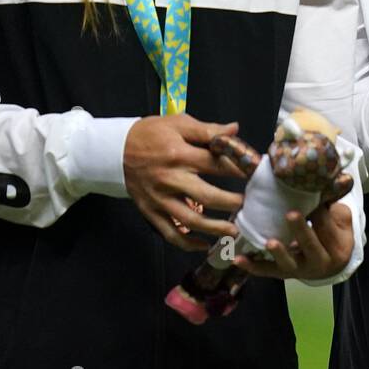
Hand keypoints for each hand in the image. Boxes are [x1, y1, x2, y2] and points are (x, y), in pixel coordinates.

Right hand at [123, 115, 248, 249]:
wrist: (114, 149)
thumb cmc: (150, 134)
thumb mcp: (177, 123)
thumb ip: (207, 130)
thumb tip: (234, 130)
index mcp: (180, 154)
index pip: (216, 165)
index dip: (238, 170)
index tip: (254, 175)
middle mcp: (170, 179)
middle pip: (207, 196)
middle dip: (230, 202)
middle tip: (247, 205)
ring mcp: (159, 198)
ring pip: (190, 220)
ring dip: (214, 228)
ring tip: (233, 231)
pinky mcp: (150, 211)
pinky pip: (169, 232)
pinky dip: (186, 243)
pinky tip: (203, 245)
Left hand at [232, 202, 353, 280]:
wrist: (333, 265)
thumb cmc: (336, 236)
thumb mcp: (341, 221)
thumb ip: (331, 206)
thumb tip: (319, 184)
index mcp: (338, 249)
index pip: (327, 228)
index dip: (319, 212)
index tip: (311, 194)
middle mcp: (320, 262)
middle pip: (311, 245)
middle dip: (301, 230)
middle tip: (291, 214)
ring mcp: (300, 270)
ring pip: (289, 263)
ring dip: (278, 252)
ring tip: (270, 242)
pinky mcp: (284, 274)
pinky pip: (267, 271)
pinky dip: (252, 266)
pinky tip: (239, 259)